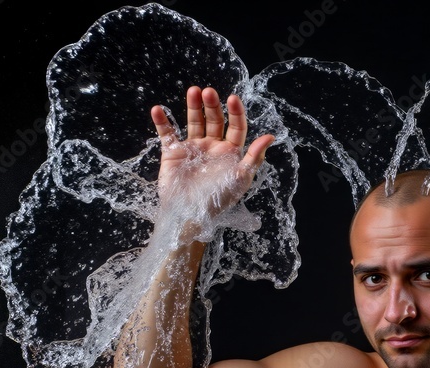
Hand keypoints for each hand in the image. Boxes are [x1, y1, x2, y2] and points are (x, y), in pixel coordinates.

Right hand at [150, 86, 274, 217]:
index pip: (236, 127)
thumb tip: (271, 136)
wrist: (190, 214)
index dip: (236, 112)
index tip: (233, 98)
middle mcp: (213, 146)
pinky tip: (158, 109)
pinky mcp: (174, 153)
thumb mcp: (241, 178)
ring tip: (193, 90)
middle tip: (209, 92)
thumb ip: (254, 157)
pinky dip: (162, 122)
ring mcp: (193, 148)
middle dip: (213, 105)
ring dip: (193, 106)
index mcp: (231, 152)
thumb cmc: (219, 199)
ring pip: (194, 121)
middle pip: (215, 120)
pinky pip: (168, 134)